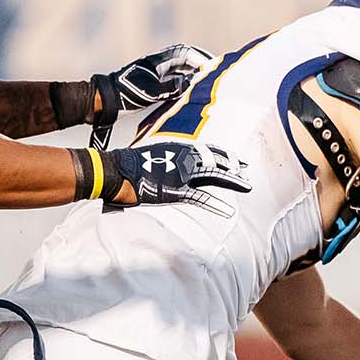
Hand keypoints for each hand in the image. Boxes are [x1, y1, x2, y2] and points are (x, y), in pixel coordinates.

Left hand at [93, 43, 214, 126]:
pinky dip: (187, 84)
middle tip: (217, 72)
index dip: (201, 58)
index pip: (185, 53)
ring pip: (181, 70)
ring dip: (195, 74)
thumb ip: (170, 87)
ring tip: (209, 83)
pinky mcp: (154, 85)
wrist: (106, 100)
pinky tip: (194, 93)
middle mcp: (159, 65)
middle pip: (186, 59)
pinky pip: (176, 80)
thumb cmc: (125, 93)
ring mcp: (156, 74)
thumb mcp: (149, 92)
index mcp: (158, 61)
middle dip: (201, 64)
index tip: (213, 68)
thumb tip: (188, 84)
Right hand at [105, 141, 251, 214]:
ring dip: (232, 181)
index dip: (223, 154)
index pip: (207, 150)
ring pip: (213, 176)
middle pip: (215, 160)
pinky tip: (228, 211)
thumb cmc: (127, 166)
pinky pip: (200, 198)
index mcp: (177, 149)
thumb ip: (165, 160)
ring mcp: (180, 174)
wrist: (113, 171)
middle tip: (246, 169)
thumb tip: (170, 164)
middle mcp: (182, 158)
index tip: (236, 158)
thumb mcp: (151, 156)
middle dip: (232, 164)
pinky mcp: (175, 191)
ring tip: (247, 186)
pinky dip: (216, 205)